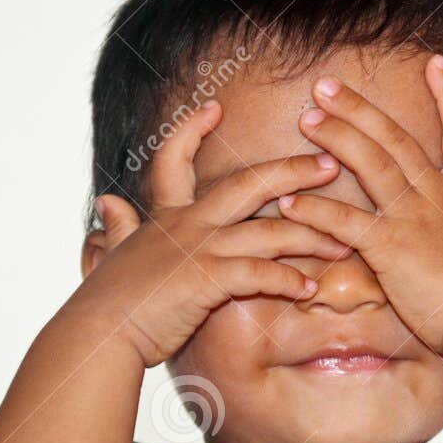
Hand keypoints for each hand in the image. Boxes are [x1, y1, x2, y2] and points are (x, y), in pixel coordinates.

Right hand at [81, 100, 350, 366]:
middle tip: (331, 165)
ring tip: (343, 245)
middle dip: (293, 171)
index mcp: (167, 216)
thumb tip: (107, 201)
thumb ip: (116, 228)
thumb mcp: (110, 255)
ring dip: (311, 237)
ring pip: (269, 231)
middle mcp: (186, 224)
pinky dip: (287, 281)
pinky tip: (309, 290)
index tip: (215, 107)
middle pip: (248, 184)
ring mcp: (198, 249)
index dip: (192, 129)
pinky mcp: (207, 280)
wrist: (98, 335)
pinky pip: (259, 274)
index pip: (175, 159)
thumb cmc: (109, 302)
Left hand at [276, 56, 442, 358]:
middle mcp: (440, 195)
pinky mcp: (391, 247)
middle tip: (324, 85)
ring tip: (306, 119)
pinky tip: (286, 201)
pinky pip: (345, 221)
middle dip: (358, 107)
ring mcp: (415, 217)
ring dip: (335, 137)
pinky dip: (315, 210)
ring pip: (370, 163)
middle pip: (395, 138)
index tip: (435, 62)